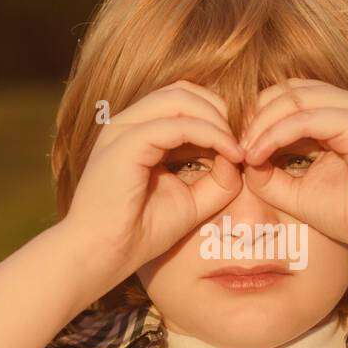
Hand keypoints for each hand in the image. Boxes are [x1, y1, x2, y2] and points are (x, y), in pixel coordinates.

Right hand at [62, 80, 244, 286]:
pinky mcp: (125, 143)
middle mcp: (128, 123)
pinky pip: (177, 125)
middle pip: (184, 91)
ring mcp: (123, 129)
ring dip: (218, 119)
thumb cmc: (139, 233)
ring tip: (239, 147)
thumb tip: (241, 157)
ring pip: (181, 98)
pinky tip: (231, 154)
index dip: (218, 115)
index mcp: (138, 132)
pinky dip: (210, 134)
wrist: (101, 256)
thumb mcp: (191, 201)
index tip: (245, 141)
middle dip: (221, 110)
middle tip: (246, 140)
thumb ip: (217, 178)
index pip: (183, 101)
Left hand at [241, 78, 347, 267]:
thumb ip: (269, 174)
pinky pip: (308, 118)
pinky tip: (259, 154)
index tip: (235, 146)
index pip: (288, 96)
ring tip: (244, 151)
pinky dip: (278, 134)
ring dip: (262, 123)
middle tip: (234, 145)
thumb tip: (241, 158)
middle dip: (255, 115)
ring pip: (295, 98)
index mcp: (339, 115)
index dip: (257, 116)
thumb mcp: (298, 193)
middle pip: (288, 90)